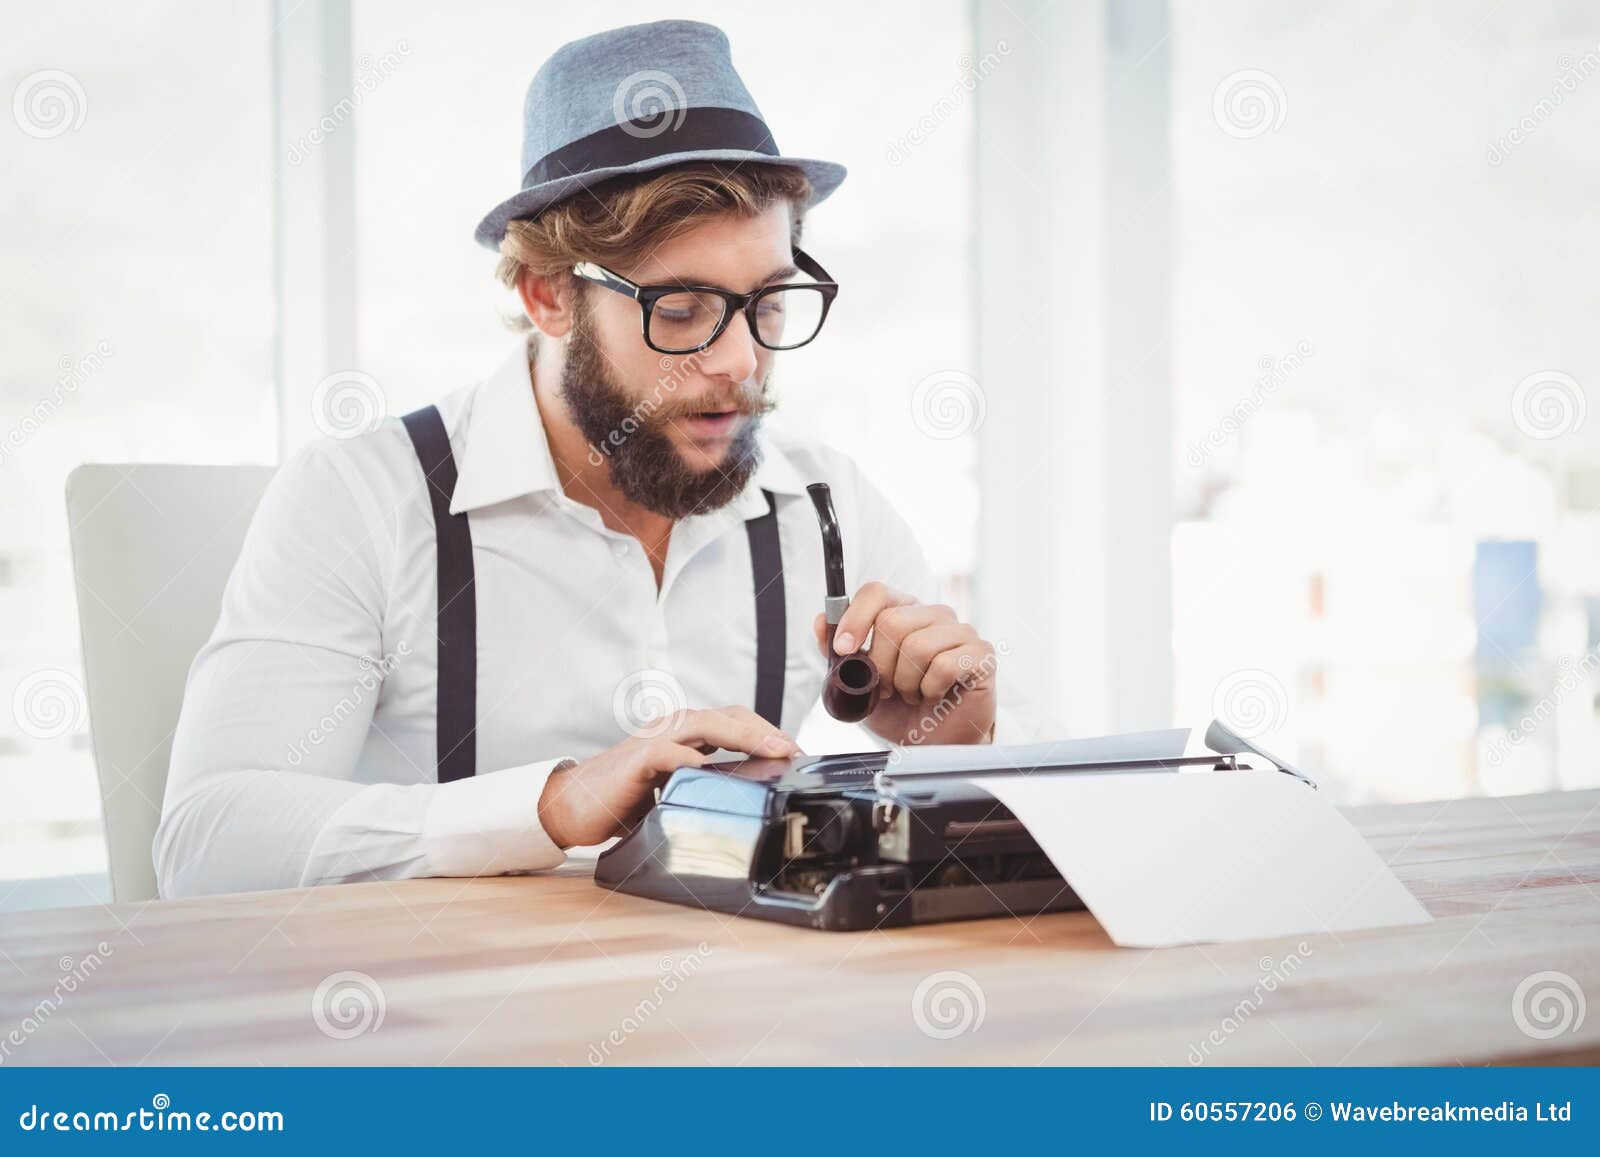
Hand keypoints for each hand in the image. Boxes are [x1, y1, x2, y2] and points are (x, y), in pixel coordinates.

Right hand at [536, 706, 796, 848]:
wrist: (574, 807)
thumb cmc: (626, 798)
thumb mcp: (676, 788)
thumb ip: (705, 782)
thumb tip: (748, 796)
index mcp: (686, 733)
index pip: (736, 721)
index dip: (767, 732)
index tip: (797, 753)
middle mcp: (674, 729)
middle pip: (729, 717)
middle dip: (765, 731)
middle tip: (794, 750)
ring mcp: (655, 740)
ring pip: (705, 724)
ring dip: (742, 735)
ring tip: (771, 750)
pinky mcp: (637, 760)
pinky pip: (667, 753)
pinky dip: (689, 758)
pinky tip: (708, 768)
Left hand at [812, 581, 996, 746]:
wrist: (931, 745)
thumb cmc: (899, 710)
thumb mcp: (857, 683)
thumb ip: (837, 653)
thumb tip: (820, 621)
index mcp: (903, 611)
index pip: (876, 592)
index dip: (855, 618)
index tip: (844, 649)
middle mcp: (933, 614)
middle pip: (893, 621)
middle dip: (881, 665)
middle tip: (888, 687)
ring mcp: (960, 631)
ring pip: (917, 645)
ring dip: (906, 682)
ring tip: (912, 694)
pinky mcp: (982, 653)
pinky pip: (945, 665)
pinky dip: (930, 689)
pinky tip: (934, 696)